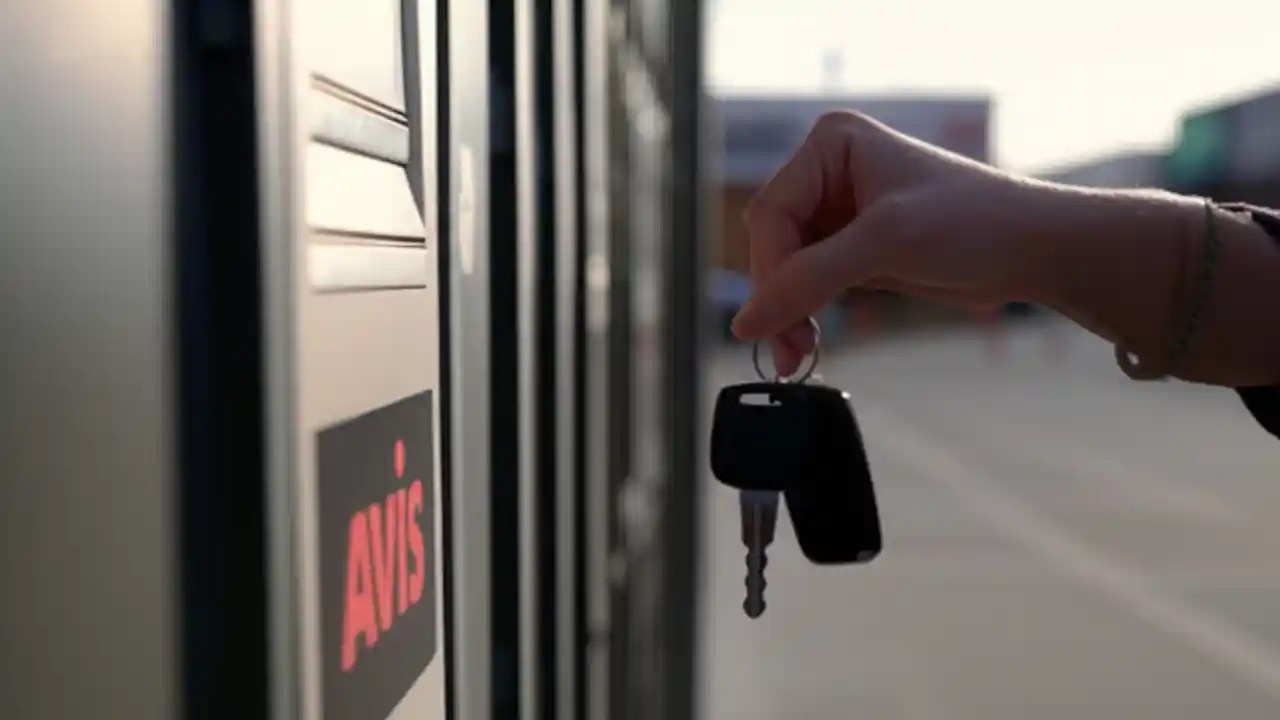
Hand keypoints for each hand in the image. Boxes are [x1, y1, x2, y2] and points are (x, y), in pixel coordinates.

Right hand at [731, 110, 1037, 375]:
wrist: (1032, 249)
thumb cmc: (974, 222)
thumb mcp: (884, 244)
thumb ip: (809, 280)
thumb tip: (744, 324)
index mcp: (832, 144)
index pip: (772, 212)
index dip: (768, 270)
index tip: (763, 324)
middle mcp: (830, 171)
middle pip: (772, 242)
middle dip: (778, 296)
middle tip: (786, 351)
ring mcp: (840, 210)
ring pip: (786, 267)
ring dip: (789, 312)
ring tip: (797, 356)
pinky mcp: (854, 247)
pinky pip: (809, 283)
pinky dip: (806, 313)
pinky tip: (810, 341)